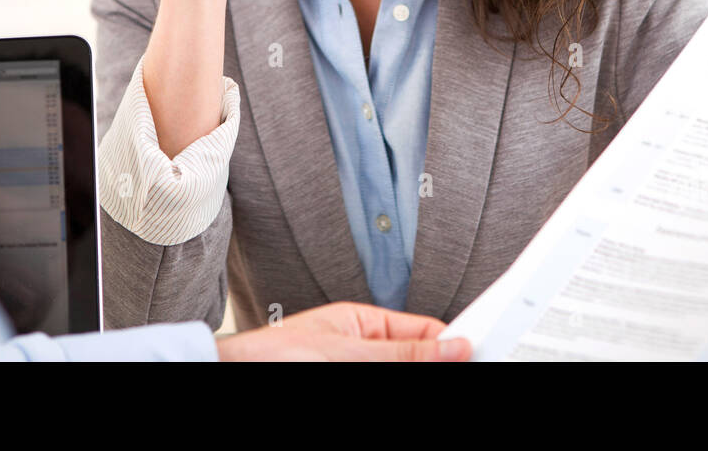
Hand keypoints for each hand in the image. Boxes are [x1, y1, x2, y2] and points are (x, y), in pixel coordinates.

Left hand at [215, 302, 471, 361]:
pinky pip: (380, 378)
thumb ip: (403, 354)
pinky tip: (415, 374)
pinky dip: (392, 374)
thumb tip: (454, 346)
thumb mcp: (347, 352)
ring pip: (401, 371)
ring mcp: (356, 367)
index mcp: (365, 324)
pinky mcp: (350, 382)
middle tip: (462, 366)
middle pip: (416, 359)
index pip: (424, 332)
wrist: (229, 376)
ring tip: (437, 368)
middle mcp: (362, 350)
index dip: (452, 342)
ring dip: (418, 370)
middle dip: (435, 364)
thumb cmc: (272, 359)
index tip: (478, 352)